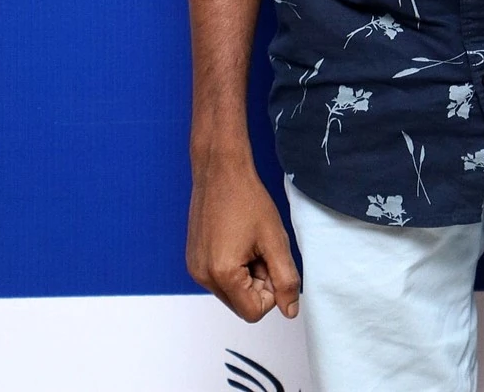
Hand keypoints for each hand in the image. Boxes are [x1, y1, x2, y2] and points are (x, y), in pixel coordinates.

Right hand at [187, 154, 300, 321]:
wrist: (221, 170)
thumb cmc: (246, 198)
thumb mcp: (275, 239)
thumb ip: (285, 279)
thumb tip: (289, 310)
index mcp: (222, 274)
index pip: (254, 312)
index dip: (270, 291)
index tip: (271, 262)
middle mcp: (203, 276)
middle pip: (241, 304)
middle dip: (257, 283)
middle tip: (261, 249)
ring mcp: (195, 268)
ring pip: (231, 292)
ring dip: (246, 275)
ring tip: (248, 242)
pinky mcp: (194, 260)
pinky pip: (219, 278)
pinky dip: (233, 266)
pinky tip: (236, 239)